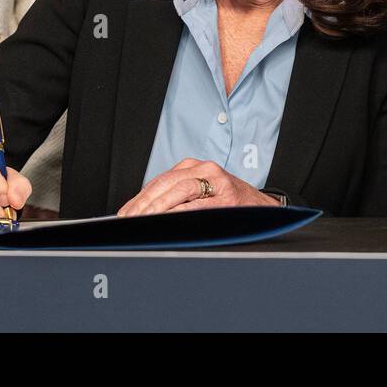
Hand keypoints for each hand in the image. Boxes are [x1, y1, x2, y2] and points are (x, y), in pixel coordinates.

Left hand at [117, 159, 280, 216]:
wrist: (261, 207)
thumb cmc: (227, 202)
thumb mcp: (200, 192)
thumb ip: (176, 197)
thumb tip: (144, 211)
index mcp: (192, 166)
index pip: (159, 181)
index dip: (139, 198)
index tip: (125, 213)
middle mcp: (203, 168)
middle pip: (165, 184)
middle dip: (144, 204)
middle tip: (129, 219)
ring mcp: (216, 181)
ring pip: (179, 190)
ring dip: (158, 207)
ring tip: (143, 219)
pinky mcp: (226, 196)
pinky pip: (198, 204)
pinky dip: (180, 212)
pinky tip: (168, 219)